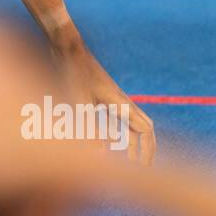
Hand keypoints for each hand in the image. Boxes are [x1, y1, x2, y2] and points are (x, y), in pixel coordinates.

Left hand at [57, 40, 155, 164]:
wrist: (67, 47)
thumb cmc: (73, 72)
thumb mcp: (78, 102)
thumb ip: (88, 128)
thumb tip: (100, 156)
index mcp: (120, 104)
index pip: (145, 130)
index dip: (147, 150)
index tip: (143, 168)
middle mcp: (121, 101)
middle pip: (145, 127)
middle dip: (146, 148)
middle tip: (142, 168)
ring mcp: (112, 98)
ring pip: (131, 123)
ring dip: (133, 141)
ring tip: (129, 161)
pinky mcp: (101, 95)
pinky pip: (117, 117)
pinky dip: (118, 131)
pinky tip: (109, 141)